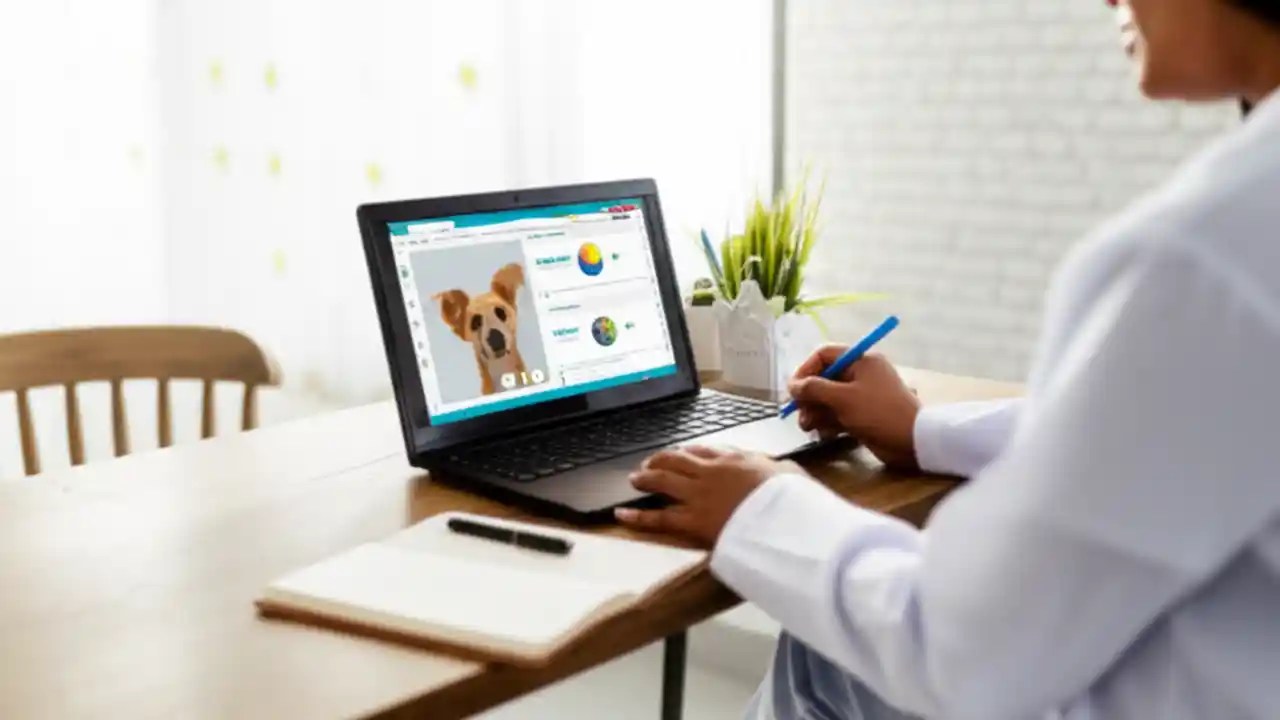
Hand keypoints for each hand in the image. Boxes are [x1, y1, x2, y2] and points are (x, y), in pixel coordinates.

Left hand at [615, 446, 804, 546]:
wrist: (783, 518)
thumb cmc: (792, 499)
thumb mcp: (789, 474)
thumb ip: (775, 469)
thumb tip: (777, 468)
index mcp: (735, 459)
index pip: (706, 450)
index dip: (691, 451)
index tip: (684, 452)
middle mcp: (711, 472)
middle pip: (678, 460)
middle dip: (661, 459)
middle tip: (651, 462)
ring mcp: (698, 495)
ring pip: (663, 480)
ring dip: (646, 477)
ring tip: (635, 478)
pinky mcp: (692, 520)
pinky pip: (658, 517)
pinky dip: (637, 516)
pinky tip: (621, 513)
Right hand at [788, 348, 921, 468]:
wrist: (914, 441)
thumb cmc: (878, 413)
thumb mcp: (843, 398)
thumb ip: (814, 389)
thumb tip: (792, 385)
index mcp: (861, 361)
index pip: (825, 355)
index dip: (805, 369)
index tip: (793, 389)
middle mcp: (861, 375)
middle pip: (825, 378)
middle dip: (809, 396)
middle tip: (798, 412)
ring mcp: (863, 396)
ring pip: (829, 399)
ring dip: (815, 411)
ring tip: (807, 426)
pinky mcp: (864, 416)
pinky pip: (839, 414)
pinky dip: (828, 421)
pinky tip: (822, 432)